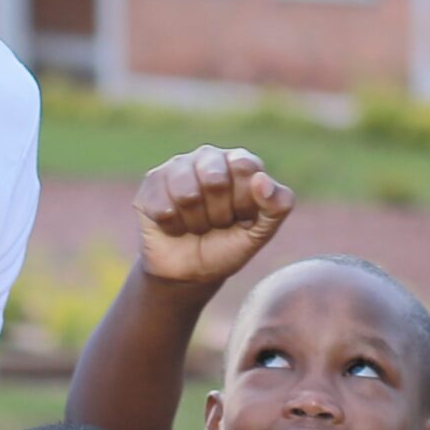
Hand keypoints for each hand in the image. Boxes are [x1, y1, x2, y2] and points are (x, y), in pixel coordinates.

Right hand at [135, 147, 293, 287]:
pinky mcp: (151, 183)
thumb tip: (261, 179)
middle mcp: (208, 157)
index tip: (243, 218)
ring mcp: (177, 167)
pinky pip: (164, 208)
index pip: (245, 166)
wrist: (190, 272)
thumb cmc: (228, 246)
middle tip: (218, 224)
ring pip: (187, 194)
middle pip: (215, 179)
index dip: (244, 201)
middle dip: (219, 214)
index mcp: (240, 161)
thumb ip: (277, 206)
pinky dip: (174, 228)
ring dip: (195, 223)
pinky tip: (175, 227)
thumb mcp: (261, 232)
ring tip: (197, 226)